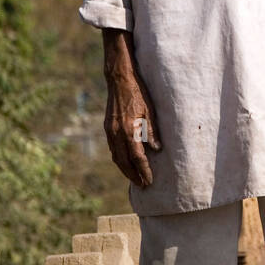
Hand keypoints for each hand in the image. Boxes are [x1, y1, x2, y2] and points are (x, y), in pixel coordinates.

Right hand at [101, 29, 161, 187]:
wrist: (119, 79)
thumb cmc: (138, 92)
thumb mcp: (150, 110)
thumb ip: (152, 131)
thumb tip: (156, 150)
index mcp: (129, 130)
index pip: (137, 157)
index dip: (144, 170)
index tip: (150, 181)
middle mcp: (117, 133)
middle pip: (124, 162)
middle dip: (134, 175)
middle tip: (142, 185)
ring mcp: (110, 131)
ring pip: (116, 157)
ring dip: (125, 170)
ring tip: (134, 179)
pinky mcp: (107, 127)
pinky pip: (112, 149)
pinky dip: (119, 159)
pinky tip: (125, 163)